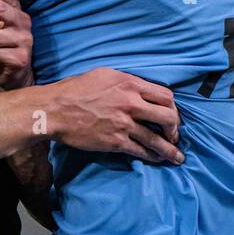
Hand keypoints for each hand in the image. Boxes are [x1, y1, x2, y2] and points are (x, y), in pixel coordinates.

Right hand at [48, 67, 182, 164]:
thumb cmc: (76, 89)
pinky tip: (156, 159)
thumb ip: (126, 82)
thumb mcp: (104, 75)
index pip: (165, 96)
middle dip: (175, 128)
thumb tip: (140, 89)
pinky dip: (152, 157)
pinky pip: (141, 151)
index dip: (173, 107)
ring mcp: (124, 124)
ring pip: (157, 139)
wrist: (56, 110)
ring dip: (169, 149)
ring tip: (177, 157)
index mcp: (130, 84)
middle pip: (168, 117)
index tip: (171, 115)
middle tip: (174, 134)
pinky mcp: (116, 142)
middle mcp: (131, 103)